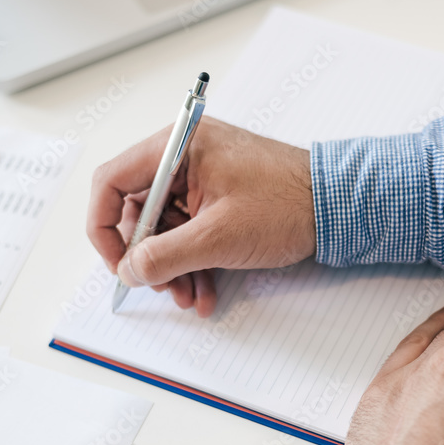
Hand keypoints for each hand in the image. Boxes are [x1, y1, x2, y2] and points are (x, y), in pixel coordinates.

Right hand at [87, 118, 315, 316]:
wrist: (339, 206)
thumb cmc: (288, 204)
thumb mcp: (217, 237)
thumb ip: (164, 256)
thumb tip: (130, 270)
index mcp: (177, 148)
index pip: (113, 182)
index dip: (104, 227)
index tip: (117, 263)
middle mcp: (185, 157)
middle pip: (139, 210)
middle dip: (148, 257)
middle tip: (160, 287)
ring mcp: (204, 177)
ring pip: (167, 227)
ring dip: (173, 267)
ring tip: (188, 296)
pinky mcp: (221, 198)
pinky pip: (192, 231)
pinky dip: (195, 262)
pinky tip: (205, 291)